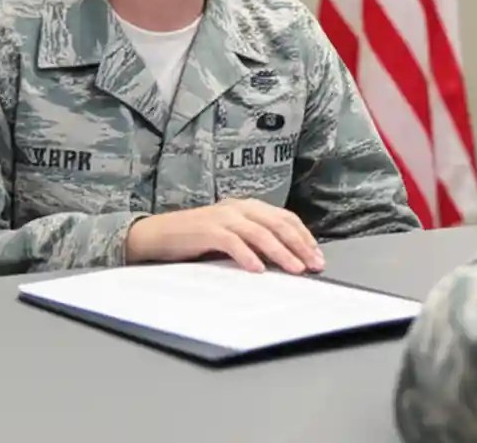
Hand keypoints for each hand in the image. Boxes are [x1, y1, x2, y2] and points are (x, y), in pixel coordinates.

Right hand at [125, 199, 324, 273]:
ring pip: (261, 233)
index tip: (317, 256)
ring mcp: (224, 217)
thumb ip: (255, 241)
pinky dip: (248, 256)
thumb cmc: (197, 238)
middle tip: (314, 265)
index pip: (285, 218)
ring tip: (295, 269)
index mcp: (248, 206)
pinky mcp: (208, 231)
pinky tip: (258, 270)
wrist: (159, 234)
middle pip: (278, 224)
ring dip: (281, 253)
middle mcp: (239, 208)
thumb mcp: (232, 235)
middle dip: (300, 246)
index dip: (304, 236)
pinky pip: (233, 243)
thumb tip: (286, 259)